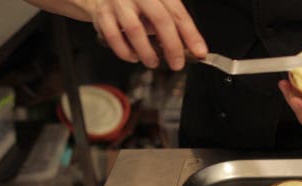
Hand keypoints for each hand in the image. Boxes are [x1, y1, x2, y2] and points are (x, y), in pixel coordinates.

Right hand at [88, 0, 206, 69]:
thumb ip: (172, 23)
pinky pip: (114, 37)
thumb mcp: (157, 6)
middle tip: (177, 63)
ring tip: (153, 62)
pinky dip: (125, 52)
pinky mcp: (102, 13)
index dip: (191, 34)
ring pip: (135, 30)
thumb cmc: (136, 3)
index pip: (178, 13)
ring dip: (147, 52)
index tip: (200, 52)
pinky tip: (133, 57)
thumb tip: (190, 47)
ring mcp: (118, 2)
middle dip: (172, 46)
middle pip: (160, 20)